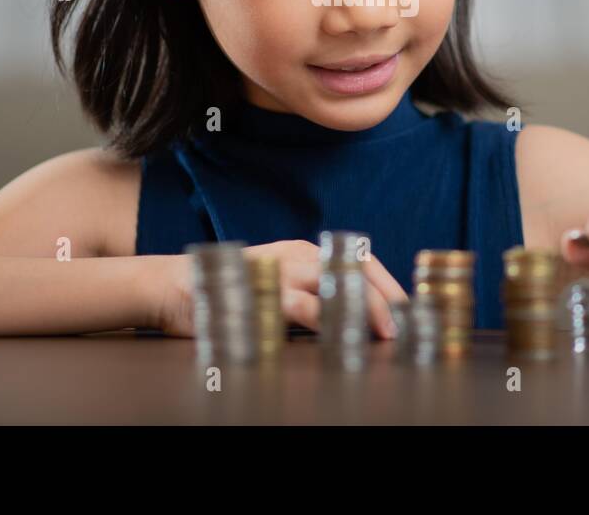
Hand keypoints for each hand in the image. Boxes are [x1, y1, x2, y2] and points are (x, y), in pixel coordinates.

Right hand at [153, 240, 407, 339]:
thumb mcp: (279, 286)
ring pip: (336, 285)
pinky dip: (324, 320)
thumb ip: (312, 295)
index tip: (412, 308)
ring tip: (385, 334)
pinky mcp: (262, 291)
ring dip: (365, 309)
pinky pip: (302, 304)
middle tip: (406, 326)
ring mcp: (281, 271)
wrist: (176, 286)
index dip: (390, 284)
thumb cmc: (233, 293)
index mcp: (307, 252)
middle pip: (358, 270)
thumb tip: (357, 321)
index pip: (362, 261)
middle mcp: (300, 254)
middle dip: (387, 298)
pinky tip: (339, 336)